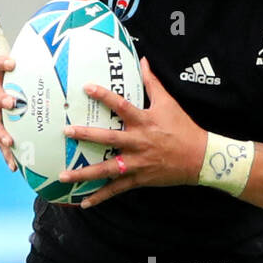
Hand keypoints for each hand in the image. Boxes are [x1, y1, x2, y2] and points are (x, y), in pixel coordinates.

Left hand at [60, 57, 205, 207]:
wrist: (199, 158)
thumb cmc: (183, 128)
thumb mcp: (168, 103)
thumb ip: (152, 82)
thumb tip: (143, 60)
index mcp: (144, 122)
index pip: (121, 106)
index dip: (104, 96)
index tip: (86, 88)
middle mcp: (138, 142)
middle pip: (108, 139)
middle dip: (86, 135)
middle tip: (66, 132)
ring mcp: (137, 163)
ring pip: (107, 169)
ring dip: (84, 173)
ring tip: (63, 176)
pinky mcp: (139, 179)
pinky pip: (116, 189)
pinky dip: (100, 197)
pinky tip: (84, 203)